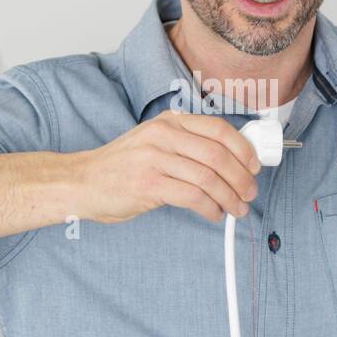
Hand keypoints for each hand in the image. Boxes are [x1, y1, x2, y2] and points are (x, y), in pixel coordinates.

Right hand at [74, 111, 260, 223]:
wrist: (82, 181)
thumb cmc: (122, 166)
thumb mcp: (155, 142)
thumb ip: (187, 146)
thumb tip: (231, 161)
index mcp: (170, 121)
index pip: (219, 129)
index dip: (243, 149)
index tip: (254, 166)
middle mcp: (164, 135)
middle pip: (219, 155)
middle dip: (242, 178)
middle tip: (249, 193)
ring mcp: (155, 159)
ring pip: (209, 178)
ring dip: (230, 197)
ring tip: (236, 208)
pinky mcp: (148, 184)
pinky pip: (193, 196)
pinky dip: (210, 208)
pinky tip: (213, 214)